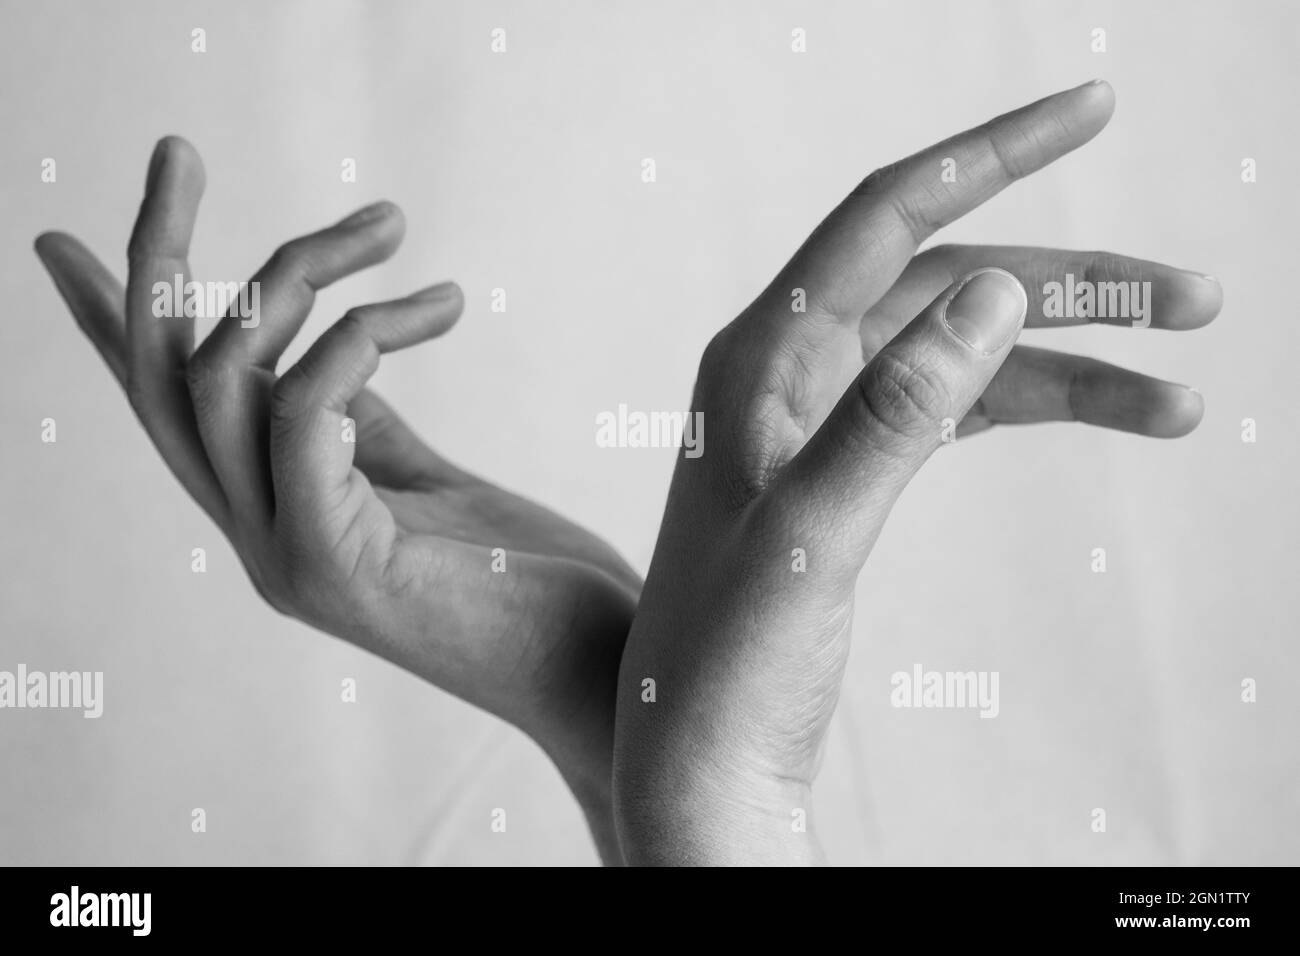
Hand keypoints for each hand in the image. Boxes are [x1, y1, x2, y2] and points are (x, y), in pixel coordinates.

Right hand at [35, 137, 639, 862]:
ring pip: (221, 379)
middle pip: (161, 380)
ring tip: (391, 221)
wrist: (599, 680)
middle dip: (157, 256)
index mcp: (277, 512)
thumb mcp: (427, 481)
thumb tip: (331, 346)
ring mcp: (284, 557)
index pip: (171, 407)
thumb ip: (359, 423)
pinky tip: (439, 304)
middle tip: (176, 149)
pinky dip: (360, 338)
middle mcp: (258, 536)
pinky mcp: (331, 565)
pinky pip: (306, 411)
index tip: (65, 242)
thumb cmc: (531, 582)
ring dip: (298, 272)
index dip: (113, 320)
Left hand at [611, 81, 1220, 863]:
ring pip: (964, 350)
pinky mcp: (852, 469)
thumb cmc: (730, 661)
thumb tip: (990, 287)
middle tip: (1195, 296)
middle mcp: (788, 369)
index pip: (886, 215)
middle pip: (948, 281)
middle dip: (1072, 282)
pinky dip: (1034, 407)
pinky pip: (957, 409)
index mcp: (759, 357)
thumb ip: (894, 414)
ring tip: (1181, 389)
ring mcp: (823, 418)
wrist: (704, 758)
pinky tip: (1112, 414)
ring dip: (1073, 360)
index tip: (1092, 105)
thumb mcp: (810, 536)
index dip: (991, 152)